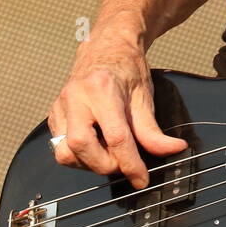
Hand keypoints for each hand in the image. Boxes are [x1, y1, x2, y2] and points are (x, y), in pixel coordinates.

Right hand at [46, 32, 186, 188]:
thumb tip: (171, 150)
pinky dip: (80, 155)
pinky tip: (97, 146)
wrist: (106, 48)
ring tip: (110, 153)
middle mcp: (76, 97)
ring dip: (89, 163)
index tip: (141, 178)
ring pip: (65, 152)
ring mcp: (60, 106)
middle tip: (124, 163)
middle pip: (81, 146)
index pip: (115, 137)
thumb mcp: (144, 97)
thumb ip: (153, 129)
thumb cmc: (126, 68)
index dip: (130, 163)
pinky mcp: (54, 115)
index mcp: (102, 89)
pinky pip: (60, 146)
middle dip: (105, 164)